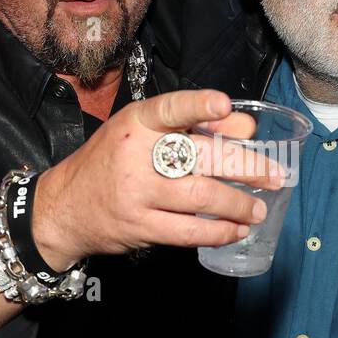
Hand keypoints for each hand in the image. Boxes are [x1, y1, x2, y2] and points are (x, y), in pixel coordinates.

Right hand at [31, 89, 283, 268]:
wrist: (63, 207)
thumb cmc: (113, 162)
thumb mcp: (142, 132)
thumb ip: (191, 125)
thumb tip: (246, 126)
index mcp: (137, 122)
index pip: (170, 108)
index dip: (197, 106)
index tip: (223, 105)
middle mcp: (136, 154)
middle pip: (202, 157)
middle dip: (247, 167)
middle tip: (274, 175)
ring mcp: (137, 192)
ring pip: (201, 197)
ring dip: (238, 204)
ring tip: (258, 208)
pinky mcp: (139, 226)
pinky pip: (188, 232)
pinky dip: (218, 232)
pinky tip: (235, 230)